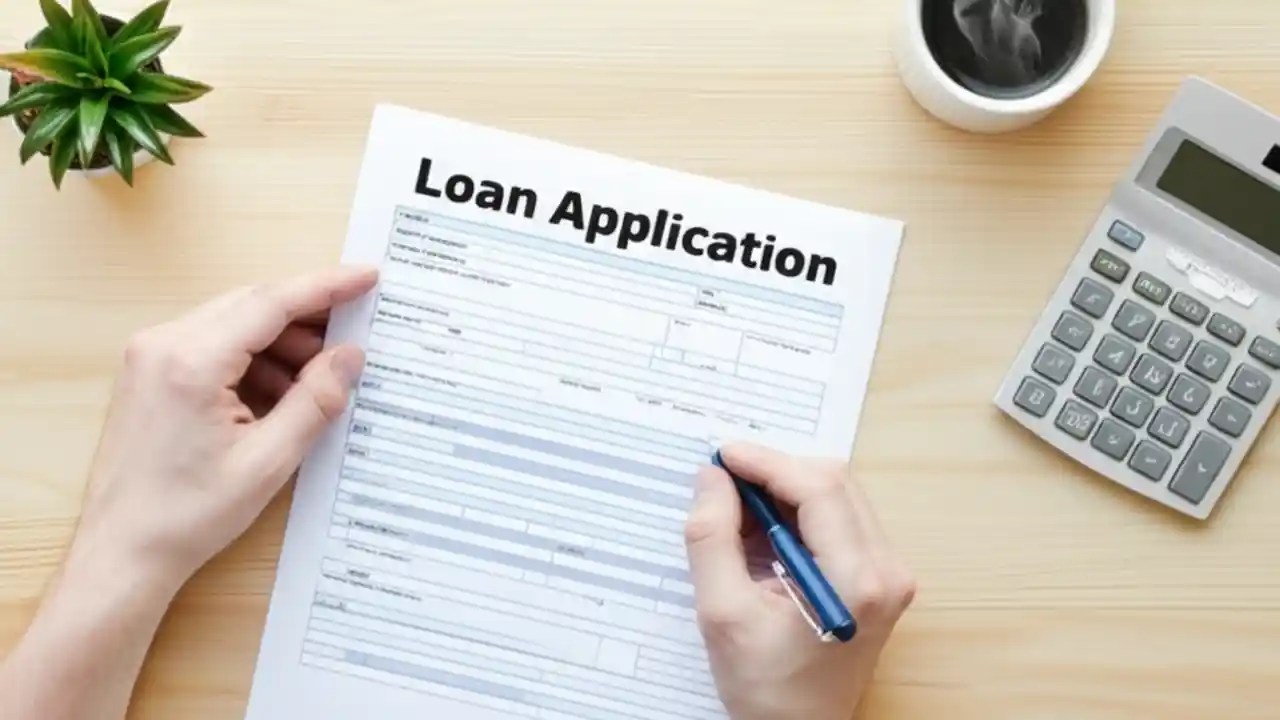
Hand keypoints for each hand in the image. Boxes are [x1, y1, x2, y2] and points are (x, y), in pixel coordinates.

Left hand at [74, 266, 378, 590]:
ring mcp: (150, 356)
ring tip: (319, 380)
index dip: (326, 287)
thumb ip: (316, 400)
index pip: (272, 303)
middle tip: (356, 333)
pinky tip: (281, 393)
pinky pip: (213, 345)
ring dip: (281, 342)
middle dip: (308, 317)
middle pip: (252, 304)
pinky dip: (253, 360)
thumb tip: (351, 356)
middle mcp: (163, 344)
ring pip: (234, 323)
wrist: (122, 551)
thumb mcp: (268, 461)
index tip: (367, 277)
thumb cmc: (188, 514)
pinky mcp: (149, 373)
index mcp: (191, 361)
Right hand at [684, 443, 915, 719]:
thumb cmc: (766, 688)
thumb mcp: (722, 613)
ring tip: (739, 511)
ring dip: (786, 490)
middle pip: (834, 482)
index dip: (766, 462)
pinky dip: (800, 511)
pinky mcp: (881, 577)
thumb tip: (711, 478)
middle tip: (724, 482)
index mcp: (858, 581)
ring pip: (839, 494)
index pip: (817, 489)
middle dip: (775, 472)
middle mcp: (887, 570)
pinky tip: (764, 531)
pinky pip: (842, 518)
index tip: (722, 456)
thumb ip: (712, 538)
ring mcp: (890, 573)